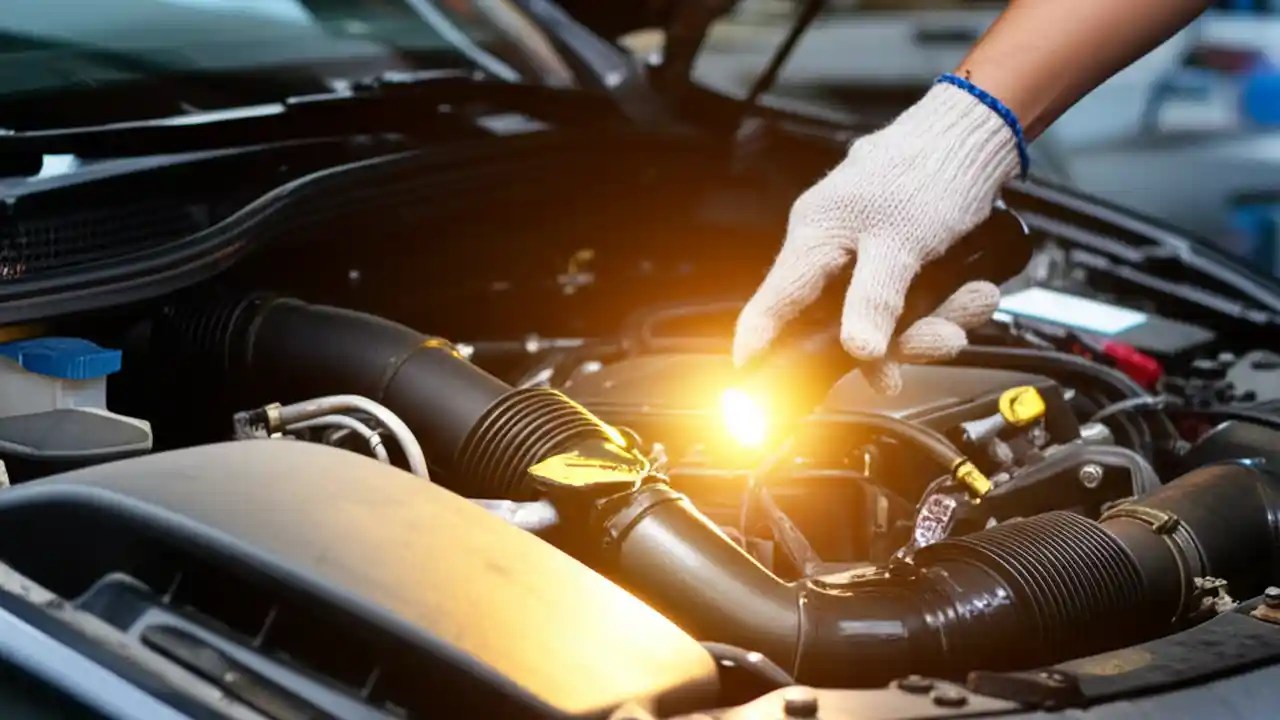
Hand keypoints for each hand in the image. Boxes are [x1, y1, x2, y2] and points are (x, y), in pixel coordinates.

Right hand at [733, 82, 1020, 392]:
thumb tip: (857, 352)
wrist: (978, 129)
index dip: (758, 346)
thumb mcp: (902, 244)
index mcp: (814, 237)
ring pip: (888, 312)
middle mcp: (831, 244)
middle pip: (846, 322)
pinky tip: (975, 291)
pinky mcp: (895, 247)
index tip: (750, 383)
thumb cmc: (930, 169)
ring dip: (936, 319)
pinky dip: (946, 300)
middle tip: (942, 343)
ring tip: (976, 303)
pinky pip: (911, 295)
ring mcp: (863, 247)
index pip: (771, 304)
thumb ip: (874, 301)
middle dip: (900, 340)